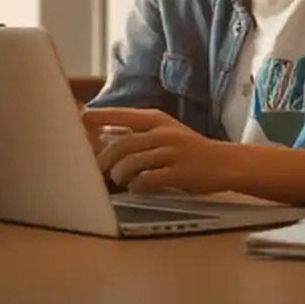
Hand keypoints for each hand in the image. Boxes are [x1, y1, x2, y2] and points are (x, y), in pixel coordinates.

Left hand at [82, 108, 228, 194]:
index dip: (99, 118)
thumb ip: (137, 133)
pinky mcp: (179, 172)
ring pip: (132, 163)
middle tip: (97, 172)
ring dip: (120, 175)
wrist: (226, 163)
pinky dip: (137, 186)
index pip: (121, 115)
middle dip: (104, 161)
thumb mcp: (166, 133)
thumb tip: (102, 132)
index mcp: (158, 120)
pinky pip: (147, 180)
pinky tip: (138, 188)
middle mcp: (164, 133)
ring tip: (120, 181)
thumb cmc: (191, 150)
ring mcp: (172, 152)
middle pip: (122, 145)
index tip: (78, 121)